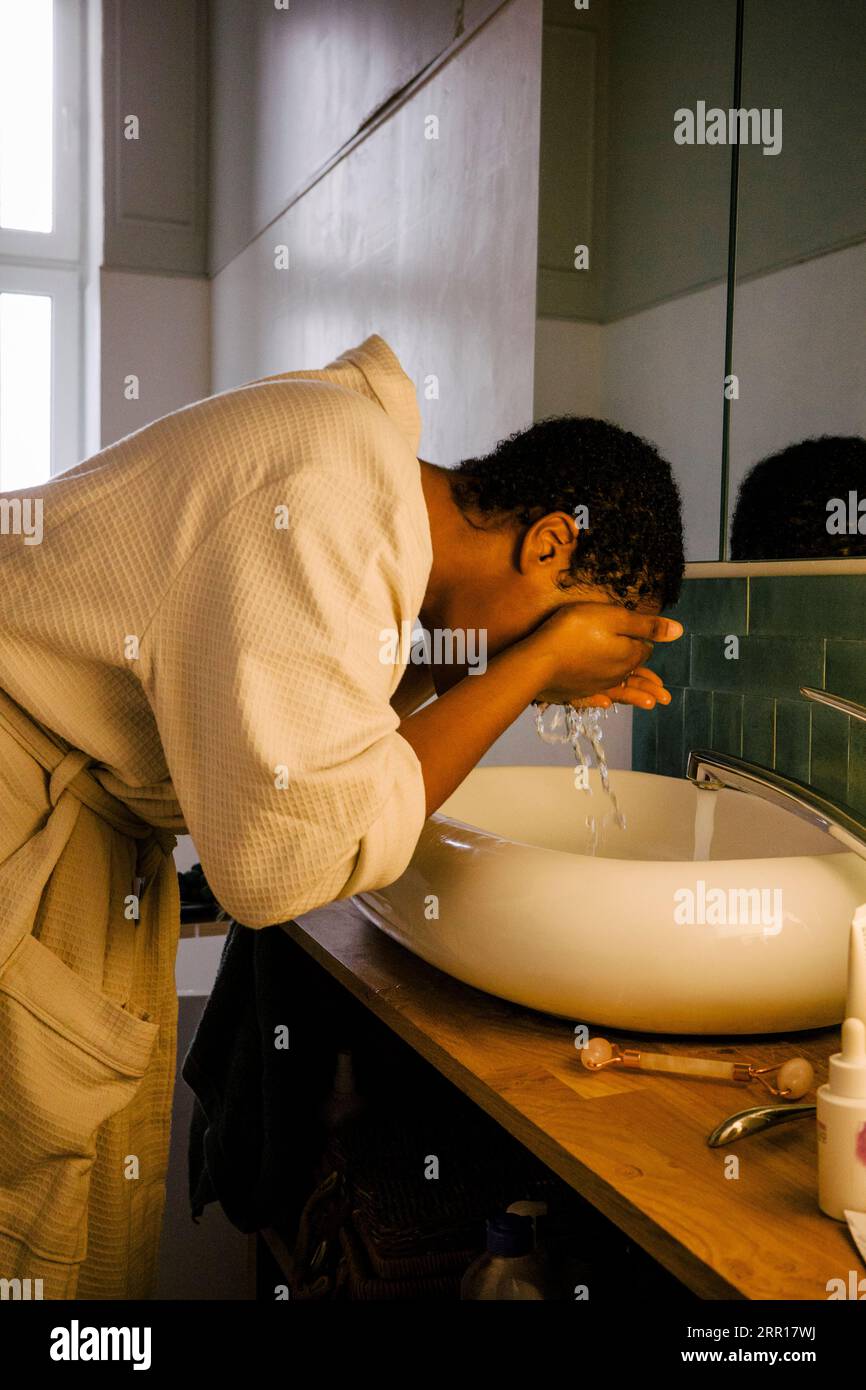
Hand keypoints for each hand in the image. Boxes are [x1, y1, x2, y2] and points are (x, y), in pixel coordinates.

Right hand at [528, 603, 682, 704]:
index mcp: (627, 657)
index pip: (643, 653)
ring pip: (618, 690)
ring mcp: (593, 685)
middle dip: (648, 683)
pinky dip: (600, 699)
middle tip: (664, 697)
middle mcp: (613, 675)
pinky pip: (592, 696)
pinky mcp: (574, 691)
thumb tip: (678, 631)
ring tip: (649, 704)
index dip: (644, 644)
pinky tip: (602, 701)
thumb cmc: (573, 632)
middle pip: (634, 676)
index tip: (645, 641)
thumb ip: (645, 626)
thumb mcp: (614, 618)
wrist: (536, 661)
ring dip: (633, 696)